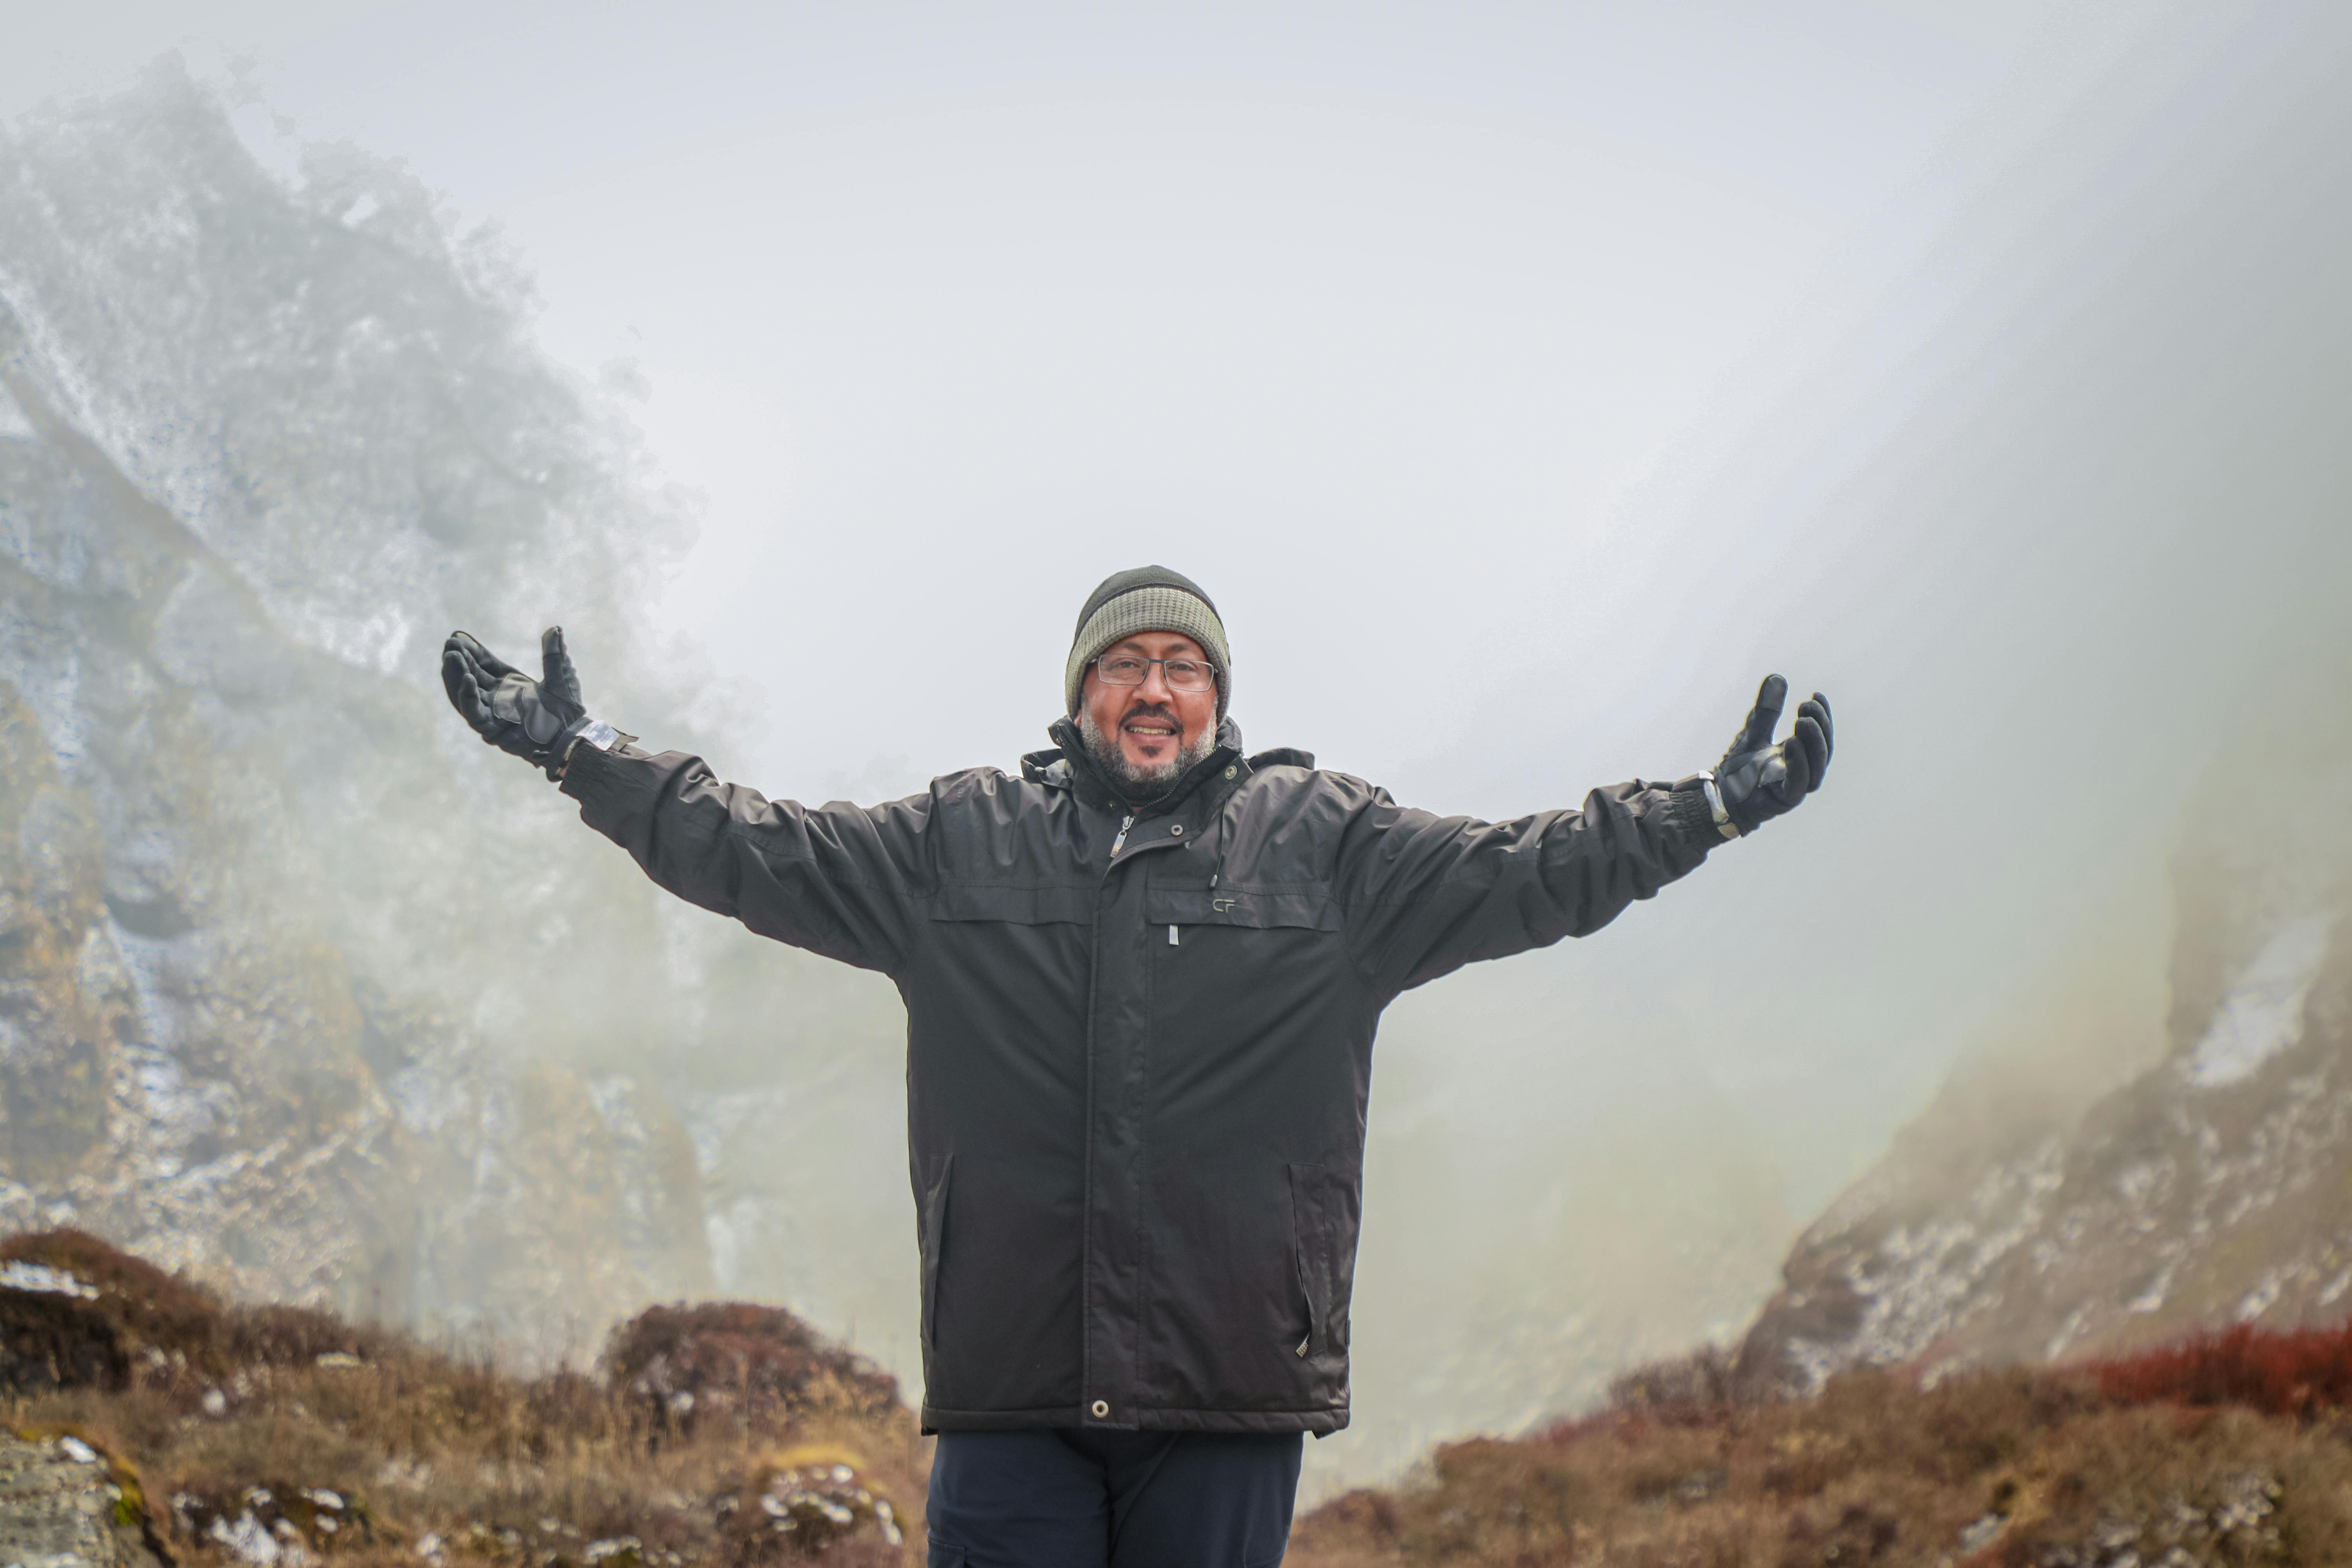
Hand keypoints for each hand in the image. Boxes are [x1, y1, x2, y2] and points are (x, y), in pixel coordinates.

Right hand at [443, 627, 591, 780]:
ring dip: (457, 675)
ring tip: (451, 656)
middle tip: (450, 644)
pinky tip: (468, 679)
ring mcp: (494, 715)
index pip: (484, 665)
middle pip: (471, 676)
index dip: (471, 651)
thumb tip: (556, 629)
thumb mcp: (561, 680)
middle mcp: (498, 699)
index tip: (458, 636)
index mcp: (510, 685)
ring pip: (467, 694)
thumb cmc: (568, 713)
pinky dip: (468, 698)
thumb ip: (554, 656)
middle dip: (459, 661)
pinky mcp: (494, 730)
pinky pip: (475, 714)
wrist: (573, 739)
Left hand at [1709, 675, 1832, 834]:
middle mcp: (1801, 770)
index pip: (1820, 735)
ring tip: (1802, 720)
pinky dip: (1799, 764)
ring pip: (1817, 766)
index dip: (1823, 716)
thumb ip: (1766, 710)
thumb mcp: (1753, 732)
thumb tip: (1777, 678)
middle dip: (1821, 726)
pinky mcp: (1785, 800)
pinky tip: (1791, 743)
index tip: (1816, 695)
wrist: (1719, 796)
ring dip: (1814, 742)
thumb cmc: (1738, 769)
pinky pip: (1800, 783)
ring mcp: (1795, 786)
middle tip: (1807, 706)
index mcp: (1798, 755)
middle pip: (1823, 749)